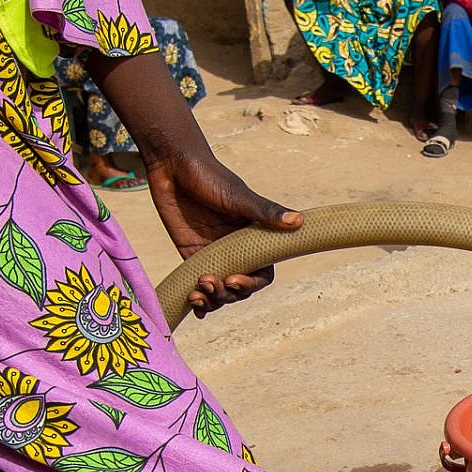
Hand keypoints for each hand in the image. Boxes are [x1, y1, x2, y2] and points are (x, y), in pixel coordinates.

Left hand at [143, 151, 302, 317]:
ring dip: (211, 300)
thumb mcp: (238, 196)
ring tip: (196, 292)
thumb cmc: (209, 175)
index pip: (262, 273)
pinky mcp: (191, 255)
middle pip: (240, 288)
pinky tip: (192, 307)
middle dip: (227, 294)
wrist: (173, 164)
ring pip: (220, 292)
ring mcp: (213, 255)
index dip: (252, 284)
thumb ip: (265, 212)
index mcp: (253, 238)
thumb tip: (298, 220)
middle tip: (209, 283)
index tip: (234, 279)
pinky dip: (198, 302)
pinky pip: (198, 286)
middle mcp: (236, 250)